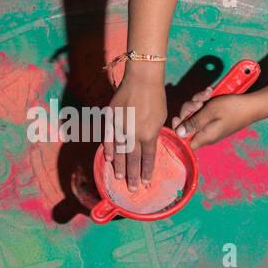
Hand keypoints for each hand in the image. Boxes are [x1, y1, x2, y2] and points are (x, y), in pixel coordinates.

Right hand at [105, 69, 166, 188]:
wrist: (142, 78)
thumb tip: (147, 146)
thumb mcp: (161, 118)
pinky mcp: (111, 118)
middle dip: (133, 175)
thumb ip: (153, 134)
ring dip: (119, 166)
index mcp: (149, 134)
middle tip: (133, 189)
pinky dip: (107, 148)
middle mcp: (133, 133)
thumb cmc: (156, 97)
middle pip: (132, 159)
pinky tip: (107, 158)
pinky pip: (107, 137)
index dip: (147, 171)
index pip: (148, 158)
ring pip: (118, 151)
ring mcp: (120, 126)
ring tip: (119, 178)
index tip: (147, 182)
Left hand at [171, 90, 260, 147]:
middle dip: (189, 109)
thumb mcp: (211, 112)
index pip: (184, 140)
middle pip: (187, 124)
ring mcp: (210, 124)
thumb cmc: (234, 108)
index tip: (178, 117)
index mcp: (205, 136)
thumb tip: (178, 133)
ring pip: (195, 113)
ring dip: (197, 101)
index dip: (178, 130)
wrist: (253, 104)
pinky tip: (210, 92)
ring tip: (207, 94)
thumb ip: (193, 123)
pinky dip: (205, 100)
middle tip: (199, 101)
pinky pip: (204, 109)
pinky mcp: (214, 117)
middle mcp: (206, 133)